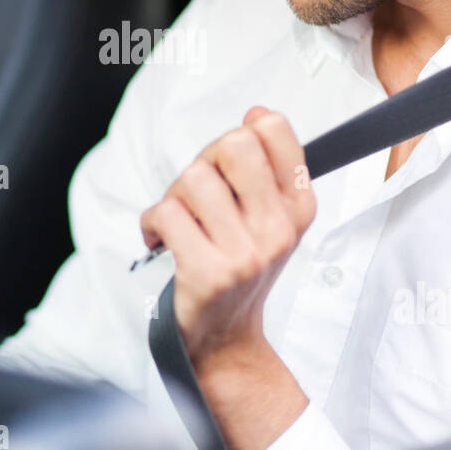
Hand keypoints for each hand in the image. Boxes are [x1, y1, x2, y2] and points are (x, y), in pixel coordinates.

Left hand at [140, 106, 315, 365]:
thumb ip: (266, 166)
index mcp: (298, 206)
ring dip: (174, 195)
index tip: (230, 161)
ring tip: (181, 220)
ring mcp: (246, 253)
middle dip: (205, 159)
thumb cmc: (240, 267)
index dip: (243, 132)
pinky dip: (152, 222)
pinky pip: (167, 213)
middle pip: (233, 144)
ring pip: (193, 178)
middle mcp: (278, 228)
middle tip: (200, 190)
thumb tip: (256, 113)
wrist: (225, 337)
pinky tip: (161, 238)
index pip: (275, 129)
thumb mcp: (270, 218)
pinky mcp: (209, 272)